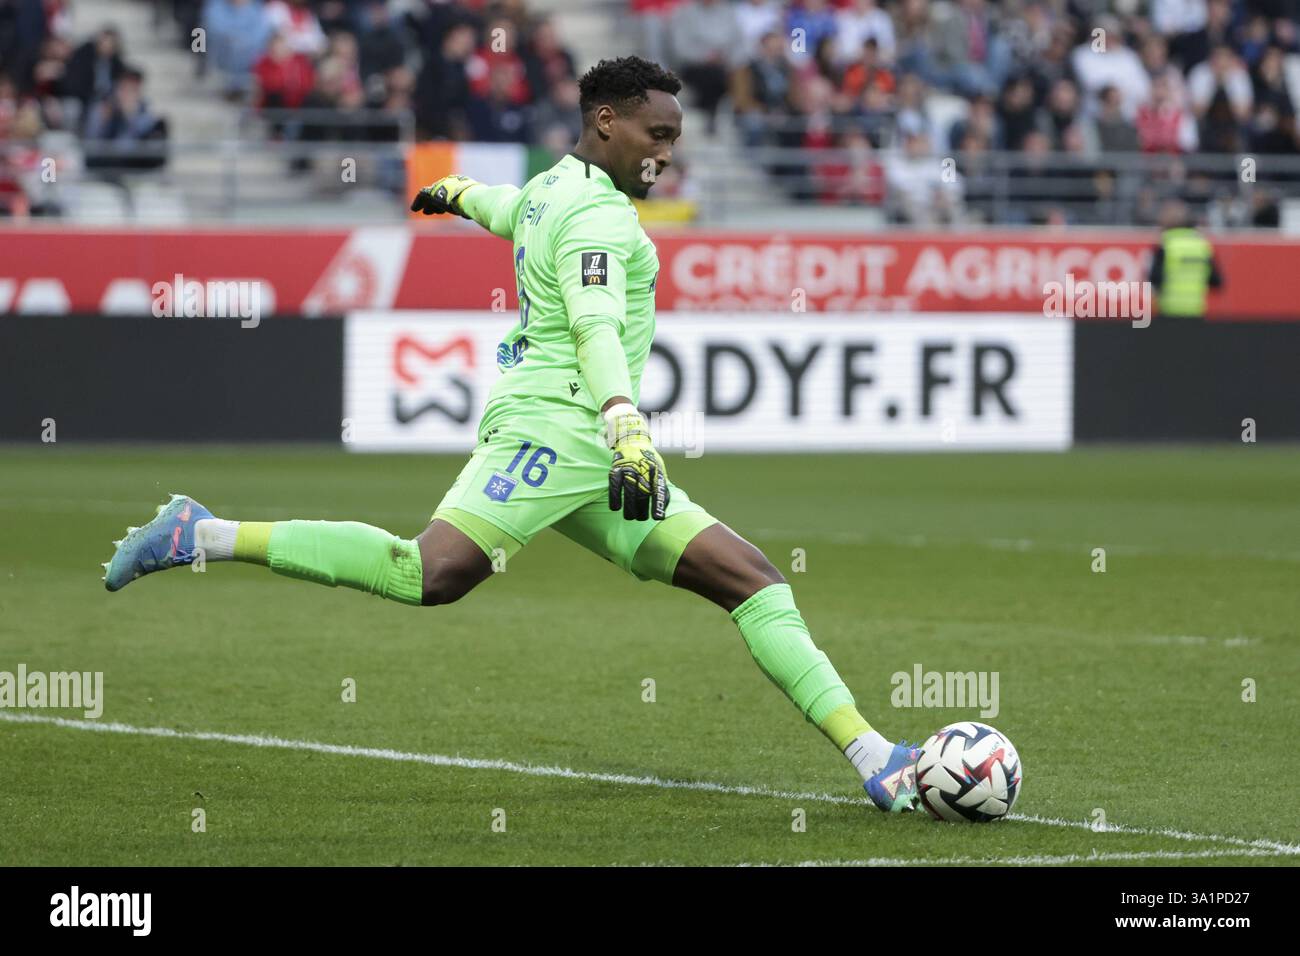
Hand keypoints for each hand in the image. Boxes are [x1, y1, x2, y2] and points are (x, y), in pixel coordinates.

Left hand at [410, 174, 480, 217]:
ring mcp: (440, 186)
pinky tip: (414, 209)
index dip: (448, 200)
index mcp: (462, 182)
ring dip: (428, 205)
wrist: (472, 198)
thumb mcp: (478, 204)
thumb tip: (479, 216)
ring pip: (431, 196)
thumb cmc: (480, 202)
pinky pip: (422, 197)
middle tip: (433, 210)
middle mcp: (450, 182)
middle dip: (437, 202)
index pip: (453, 191)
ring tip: (426, 212)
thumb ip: (474, 207)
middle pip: (441, 193)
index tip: (447, 207)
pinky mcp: (432, 192)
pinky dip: (418, 203)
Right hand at [605, 404, 668, 520]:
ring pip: (629, 492)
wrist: (632, 437)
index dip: (658, 505)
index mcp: (656, 470)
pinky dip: (614, 498)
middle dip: (642, 510)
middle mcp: (643, 469)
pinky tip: (615, 508)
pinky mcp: (616, 467)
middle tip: (641, 519)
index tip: (658, 518)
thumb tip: (665, 505)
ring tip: (629, 517)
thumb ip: (661, 485)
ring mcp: (629, 467)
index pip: (658, 490)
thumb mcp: (659, 468)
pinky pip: (614, 485)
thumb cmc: (648, 458)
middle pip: (643, 494)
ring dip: (629, 508)